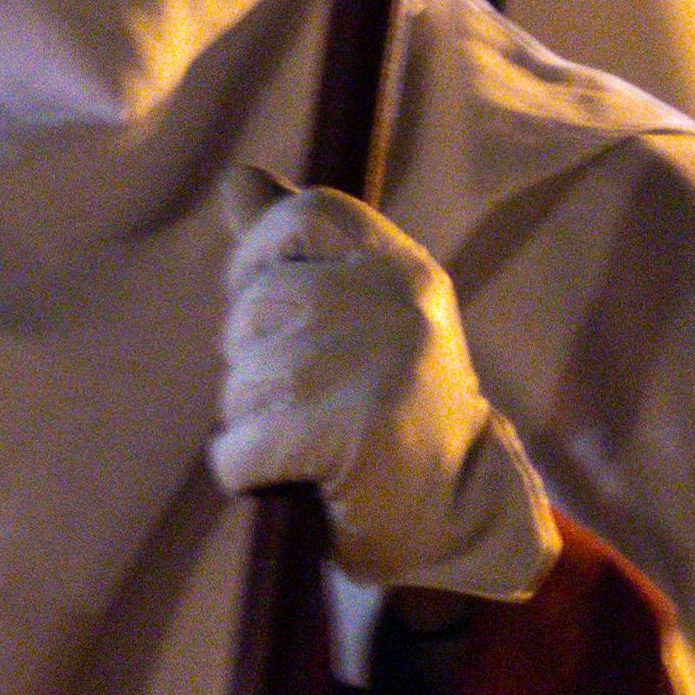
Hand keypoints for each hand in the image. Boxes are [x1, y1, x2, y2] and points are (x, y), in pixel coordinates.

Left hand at [211, 181, 555, 604]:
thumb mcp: (363, 314)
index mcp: (404, 271)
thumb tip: (235, 177)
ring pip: (245, 380)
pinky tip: (279, 475)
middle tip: (290, 395)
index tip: (258, 297)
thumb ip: (297, 251)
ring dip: (248, 419)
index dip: (260, 251)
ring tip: (293, 438)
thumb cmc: (393, 407)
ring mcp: (379, 371)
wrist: (460, 517)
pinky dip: (244, 469)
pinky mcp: (355, 438)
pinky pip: (244, 446)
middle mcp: (398, 308)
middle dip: (248, 355)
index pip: (307, 214)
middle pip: (259, 303)